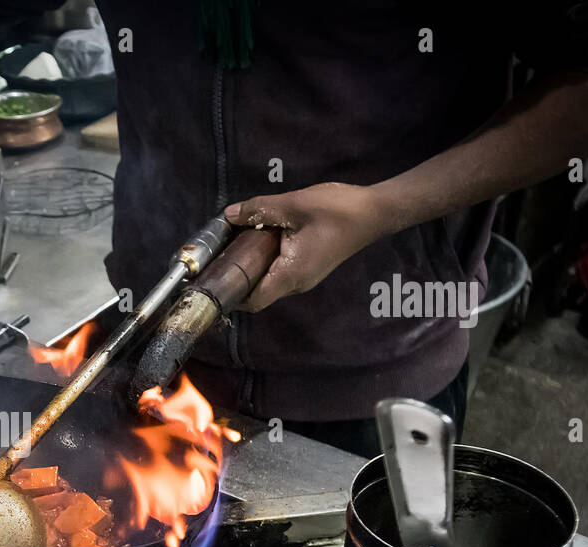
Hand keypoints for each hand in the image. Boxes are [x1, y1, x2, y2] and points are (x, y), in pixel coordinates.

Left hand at [224, 182, 386, 311]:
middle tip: (218, 256)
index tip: (211, 278)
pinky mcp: (309, 268)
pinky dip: (265, 262)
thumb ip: (260, 210)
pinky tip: (258, 240)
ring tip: (234, 245)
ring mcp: (304, 278)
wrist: (376, 212)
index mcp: (290, 276)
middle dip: (236, 278)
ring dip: (251, 268)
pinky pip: (279, 272)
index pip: (252, 301)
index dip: (229, 294)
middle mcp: (296, 284)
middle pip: (257, 293)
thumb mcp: (294, 205)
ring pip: (268, 282)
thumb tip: (229, 215)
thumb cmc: (339, 210)